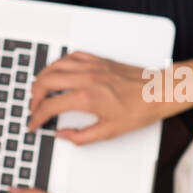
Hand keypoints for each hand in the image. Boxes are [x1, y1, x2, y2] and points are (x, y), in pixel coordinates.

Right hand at [25, 51, 166, 144]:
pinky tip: (58, 70)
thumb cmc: (140, 109)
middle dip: (33, 97)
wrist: (159, 91)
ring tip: (39, 90)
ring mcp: (91, 66)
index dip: (36, 117)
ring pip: (55, 66)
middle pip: (46, 82)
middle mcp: (86, 78)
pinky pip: (71, 56)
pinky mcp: (98, 60)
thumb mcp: (109, 131)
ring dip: (42, 78)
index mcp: (86, 98)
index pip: (50, 106)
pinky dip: (59, 63)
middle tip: (34, 108)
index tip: (33, 124)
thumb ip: (81, 137)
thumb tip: (62, 136)